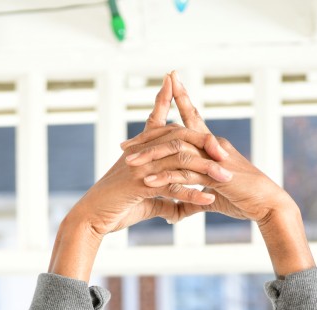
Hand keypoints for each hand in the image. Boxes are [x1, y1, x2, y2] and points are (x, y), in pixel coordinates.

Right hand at [66, 74, 233, 237]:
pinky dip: (192, 194)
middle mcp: (142, 154)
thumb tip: (178, 209)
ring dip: (205, 170)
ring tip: (225, 178)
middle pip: (178, 138)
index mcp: (141, 152)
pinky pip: (172, 187)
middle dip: (204, 143)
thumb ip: (164, 202)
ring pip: (180, 162)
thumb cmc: (115, 209)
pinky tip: (208, 200)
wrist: (91, 219)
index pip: (158, 122)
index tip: (174, 82)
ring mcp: (141, 168)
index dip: (165, 101)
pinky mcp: (139, 185)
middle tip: (225, 153)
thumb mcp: (146, 203)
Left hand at [122, 70, 294, 226]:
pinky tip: (149, 182)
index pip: (190, 119)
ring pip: (177, 151)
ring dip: (151, 158)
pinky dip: (166, 178)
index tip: (161, 89)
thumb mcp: (213, 197)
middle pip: (174, 134)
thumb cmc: (245, 198)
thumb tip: (176, 210)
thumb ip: (193, 198)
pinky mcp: (216, 176)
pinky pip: (186, 173)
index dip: (177, 101)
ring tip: (129, 165)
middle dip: (148, 138)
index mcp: (211, 145)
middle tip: (124, 146)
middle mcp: (211, 145)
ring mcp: (214, 158)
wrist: (268, 204)